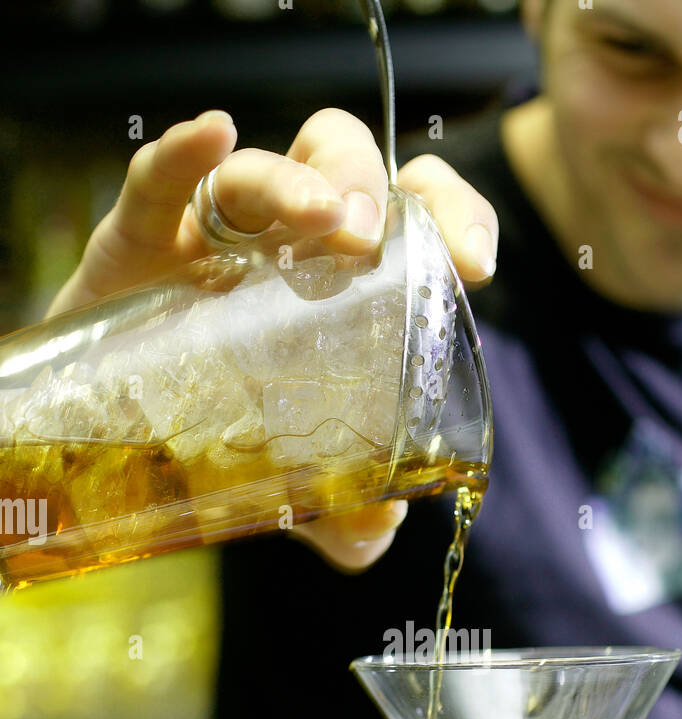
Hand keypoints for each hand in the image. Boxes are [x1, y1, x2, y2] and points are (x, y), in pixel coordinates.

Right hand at [45, 108, 498, 572]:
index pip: (415, 210)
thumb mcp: (299, 489)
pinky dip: (184, 155)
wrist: (115, 443)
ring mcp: (213, 237)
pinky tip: (210, 136)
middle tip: (368, 238)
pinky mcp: (139, 242)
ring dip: (295, 179)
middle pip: (341, 163)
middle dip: (368, 184)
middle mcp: (286, 244)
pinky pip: (158, 184)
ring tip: (318, 216)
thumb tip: (376, 528)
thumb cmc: (226, 437)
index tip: (474, 261)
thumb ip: (347, 515)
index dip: (455, 214)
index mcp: (344, 280)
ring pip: (259, 170)